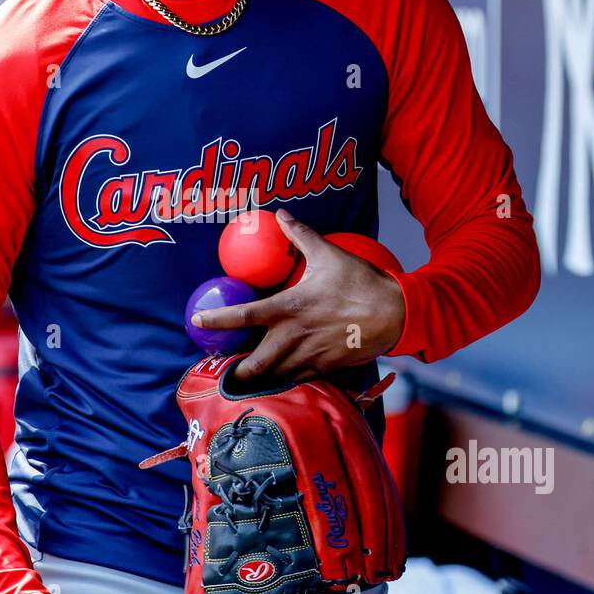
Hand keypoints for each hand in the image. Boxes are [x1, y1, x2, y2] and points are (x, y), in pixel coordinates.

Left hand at [192, 209, 405, 383]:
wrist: (395, 314)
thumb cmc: (361, 283)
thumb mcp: (329, 255)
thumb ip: (301, 236)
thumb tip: (282, 215)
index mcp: (290, 308)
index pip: (245, 315)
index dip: (218, 320)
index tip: (197, 322)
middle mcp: (295, 336)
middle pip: (255, 363)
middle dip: (238, 371)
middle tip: (227, 370)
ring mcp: (310, 355)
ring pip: (275, 375)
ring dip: (260, 378)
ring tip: (248, 377)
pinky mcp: (325, 367)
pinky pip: (298, 378)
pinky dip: (285, 379)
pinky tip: (280, 377)